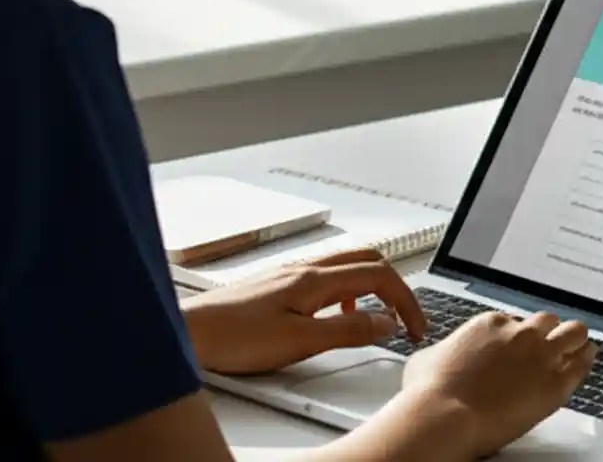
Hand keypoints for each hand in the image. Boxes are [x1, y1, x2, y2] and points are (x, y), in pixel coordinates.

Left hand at [180, 248, 426, 373]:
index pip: (379, 275)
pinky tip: (335, 318)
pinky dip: (346, 294)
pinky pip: (326, 280)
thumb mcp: (300, 341)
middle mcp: (305, 270)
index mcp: (315, 279)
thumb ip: (347, 331)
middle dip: (395, 287)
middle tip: (406, 317)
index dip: (405, 300)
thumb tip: (385, 323)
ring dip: (371, 289)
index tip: (414, 326)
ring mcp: (290, 275)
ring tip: (376, 320)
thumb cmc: (233, 337)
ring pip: (346, 268)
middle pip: (367, 261)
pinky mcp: (278, 286)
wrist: (188, 332)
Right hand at [403, 311, 597, 457]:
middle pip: (548, 322)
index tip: (516, 349)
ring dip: (574, 340)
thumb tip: (442, 353)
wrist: (444, 415)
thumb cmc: (431, 391)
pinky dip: (585, 360)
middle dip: (549, 332)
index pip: (516, 322)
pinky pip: (583, 363)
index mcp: (491, 324)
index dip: (518, 337)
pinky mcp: (555, 383)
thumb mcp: (428, 357)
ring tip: (577, 347)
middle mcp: (520, 334)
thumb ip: (444, 349)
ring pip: (574, 333)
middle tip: (550, 345)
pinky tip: (586, 360)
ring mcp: (541, 356)